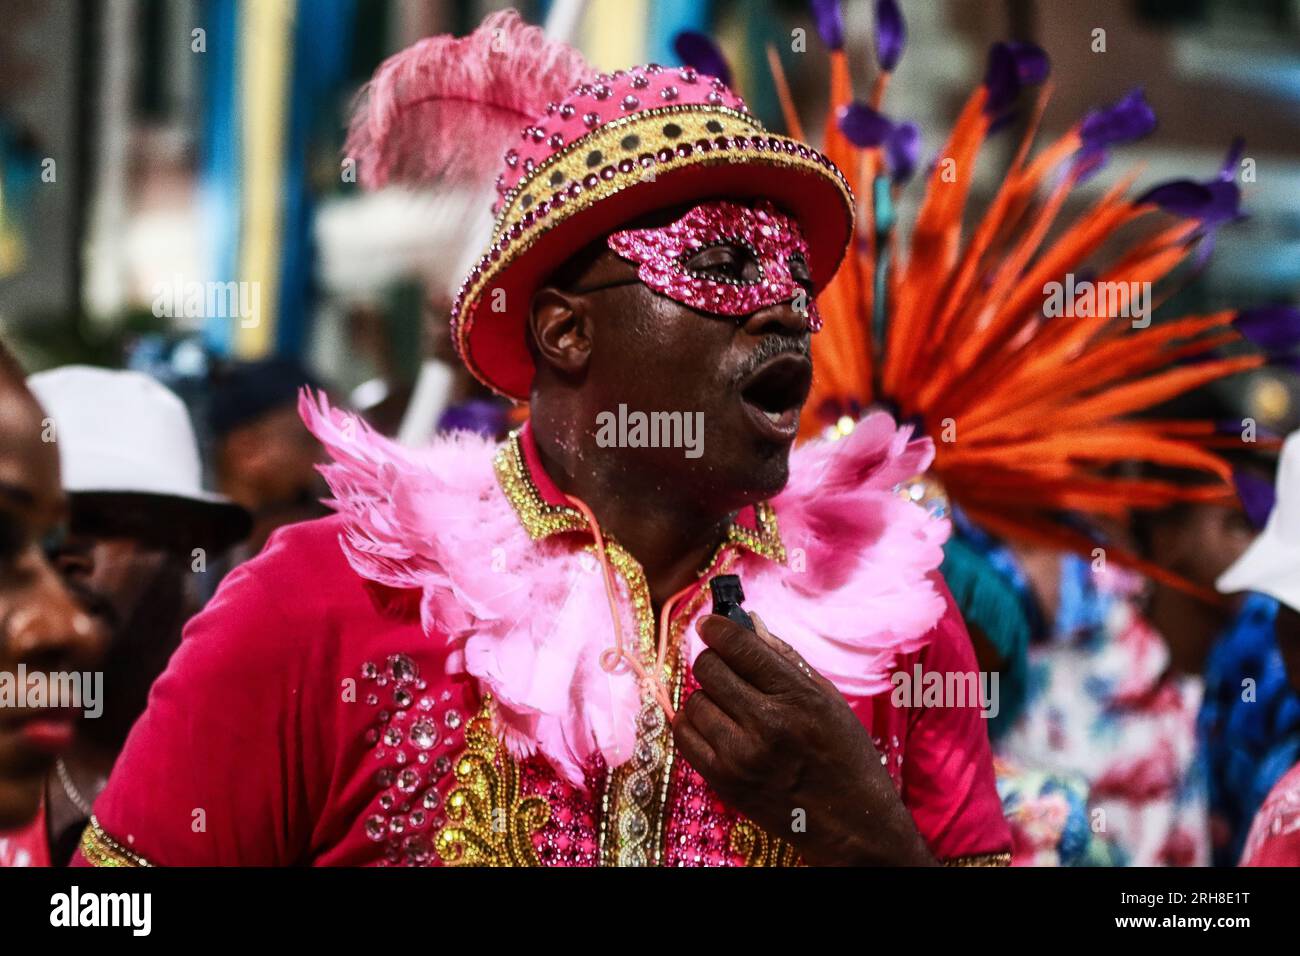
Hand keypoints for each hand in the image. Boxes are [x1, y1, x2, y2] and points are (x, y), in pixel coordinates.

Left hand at [672, 612, 934, 865]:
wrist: (850, 822)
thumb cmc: (844, 753)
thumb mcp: (827, 697)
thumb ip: (785, 657)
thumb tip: (748, 621)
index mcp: (797, 697)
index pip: (739, 647)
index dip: (718, 627)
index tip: (710, 624)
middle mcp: (766, 724)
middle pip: (708, 669)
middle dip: (714, 660)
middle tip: (726, 667)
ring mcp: (740, 755)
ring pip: (694, 701)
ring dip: (707, 696)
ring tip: (730, 705)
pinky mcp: (723, 781)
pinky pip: (684, 735)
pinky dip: (693, 723)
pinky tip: (714, 724)